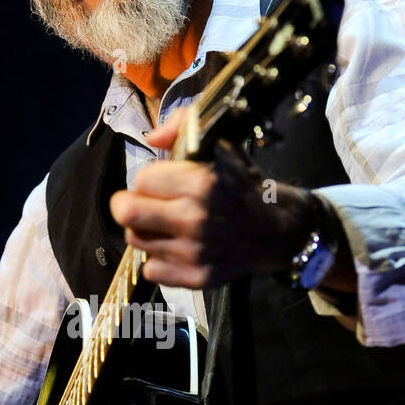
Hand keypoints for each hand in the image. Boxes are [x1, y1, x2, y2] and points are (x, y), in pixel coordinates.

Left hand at [108, 109, 314, 287]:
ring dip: (146, 232)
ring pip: (137, 241)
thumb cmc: (243, 186)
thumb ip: (182, 127)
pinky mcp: (196, 277)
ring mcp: (195, 252)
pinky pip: (151, 270)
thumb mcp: (221, 146)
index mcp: (201, 183)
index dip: (148, 179)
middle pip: (126, 214)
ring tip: (166, 226)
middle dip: (129, 205)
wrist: (278, 230)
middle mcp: (195, 218)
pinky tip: (175, 247)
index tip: (160, 183)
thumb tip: (151, 138)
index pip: (141, 180)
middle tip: (142, 205)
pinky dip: (158, 259)